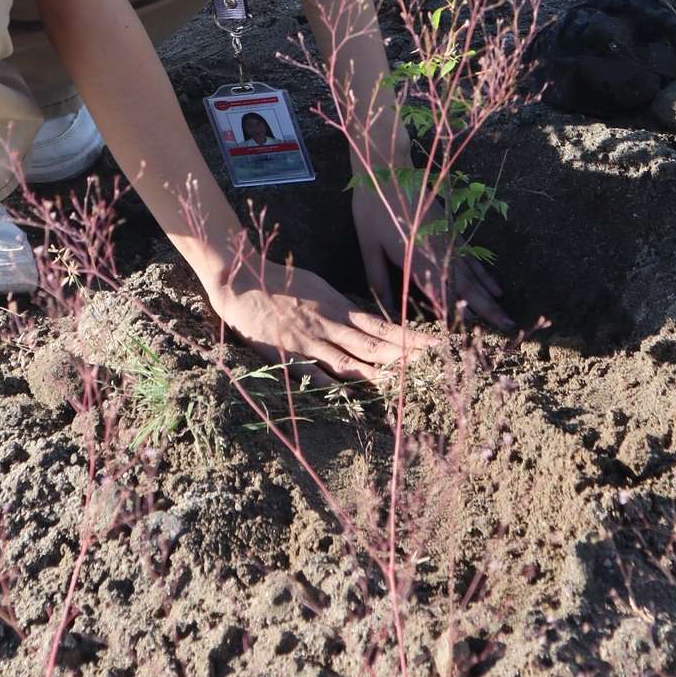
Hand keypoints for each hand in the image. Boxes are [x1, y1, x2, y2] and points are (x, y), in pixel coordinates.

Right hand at [209, 254, 412, 383]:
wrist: (241, 280)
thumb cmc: (281, 282)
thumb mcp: (319, 289)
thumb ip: (341, 308)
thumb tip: (364, 321)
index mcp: (339, 308)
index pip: (383, 326)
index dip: (410, 337)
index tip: (434, 345)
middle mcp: (330, 324)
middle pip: (374, 345)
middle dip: (404, 358)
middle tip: (431, 368)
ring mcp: (309, 340)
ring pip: (349, 360)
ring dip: (377, 374)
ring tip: (403, 386)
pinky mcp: (286, 354)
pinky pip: (312, 373)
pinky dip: (332, 384)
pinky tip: (350, 396)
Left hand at [352, 179, 512, 332]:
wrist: (387, 171)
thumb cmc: (372, 209)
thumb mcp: (368, 247)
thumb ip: (379, 280)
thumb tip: (386, 310)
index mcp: (415, 259)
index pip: (439, 294)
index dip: (454, 316)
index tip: (469, 337)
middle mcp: (438, 252)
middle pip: (466, 287)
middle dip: (487, 310)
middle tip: (507, 328)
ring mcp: (448, 241)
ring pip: (474, 275)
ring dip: (490, 297)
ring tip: (506, 316)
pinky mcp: (451, 230)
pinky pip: (472, 258)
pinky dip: (485, 274)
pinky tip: (496, 287)